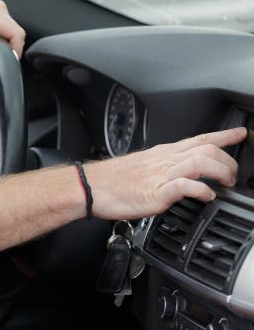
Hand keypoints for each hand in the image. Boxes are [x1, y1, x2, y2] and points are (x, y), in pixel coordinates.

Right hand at [84, 127, 245, 219]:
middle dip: (228, 159)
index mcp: (161, 154)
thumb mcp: (141, 169)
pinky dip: (202, 190)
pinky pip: (186, 186)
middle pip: (207, 150)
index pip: (198, 139)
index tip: (240, 133)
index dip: (223, 135)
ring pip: (202, 162)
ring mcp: (162, 174)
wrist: (90, 188)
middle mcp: (165, 160)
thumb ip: (160, 170)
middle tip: (235, 173)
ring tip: (226, 183)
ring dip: (221, 171)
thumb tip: (173, 176)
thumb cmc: (110, 182)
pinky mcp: (157, 191)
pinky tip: (207, 196)